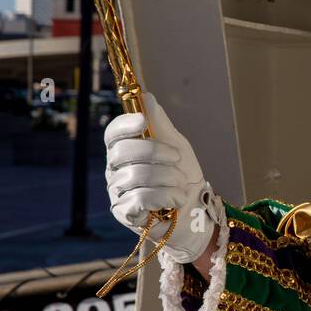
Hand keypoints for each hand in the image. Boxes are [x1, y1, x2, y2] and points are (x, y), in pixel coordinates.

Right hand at [104, 92, 218, 262]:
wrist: (197, 211)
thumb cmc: (184, 176)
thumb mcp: (177, 145)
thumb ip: (160, 124)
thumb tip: (146, 97)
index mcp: (125, 151)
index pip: (112, 134)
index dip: (123, 125)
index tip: (142, 121)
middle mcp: (116, 171)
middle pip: (122, 153)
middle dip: (156, 152)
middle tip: (177, 158)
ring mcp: (118, 192)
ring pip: (136, 176)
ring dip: (168, 178)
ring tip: (181, 184)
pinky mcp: (125, 213)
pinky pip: (140, 198)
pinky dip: (165, 196)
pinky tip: (175, 200)